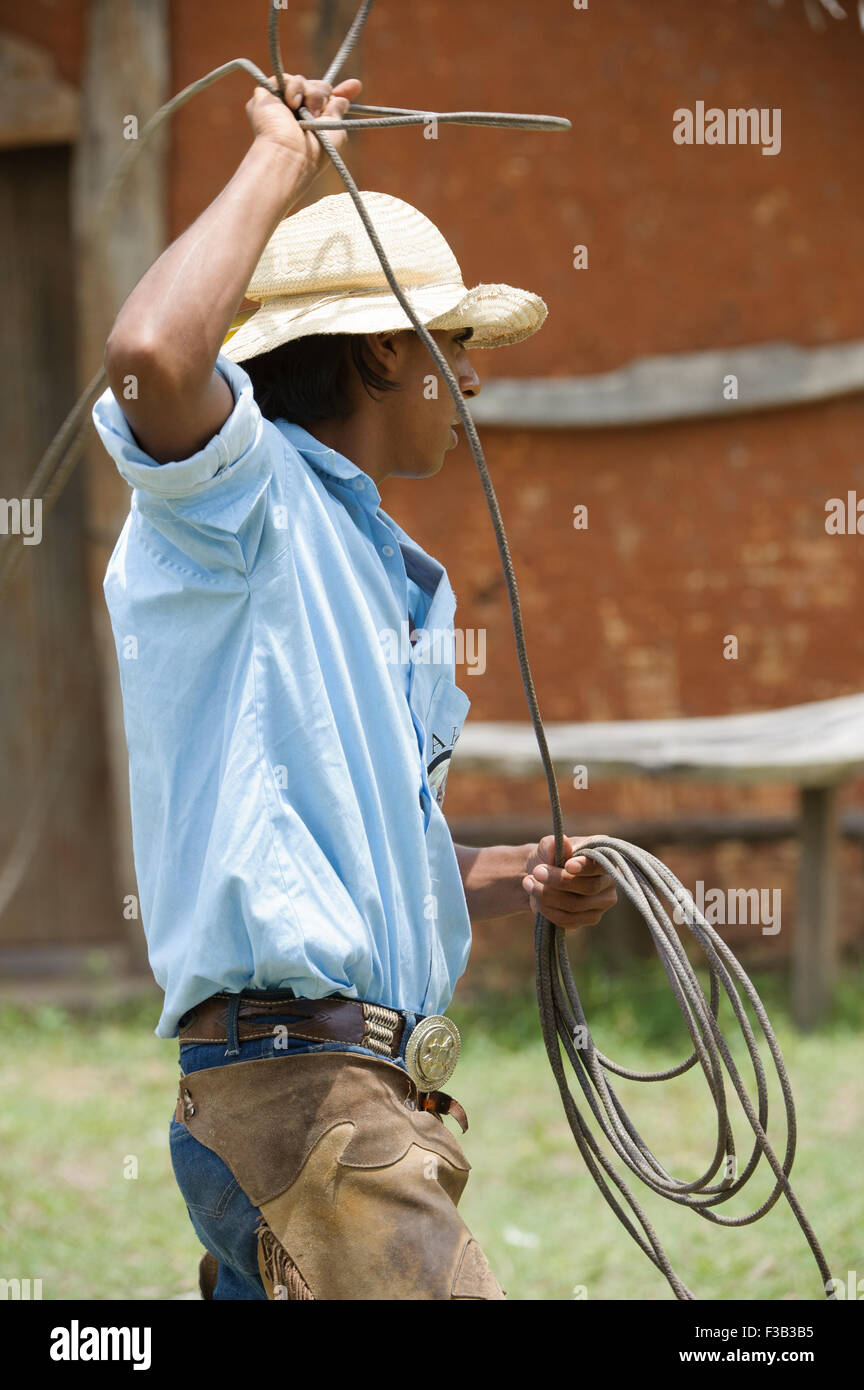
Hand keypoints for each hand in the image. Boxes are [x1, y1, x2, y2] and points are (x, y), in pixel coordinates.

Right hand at [247, 72, 362, 177]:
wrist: (289, 155)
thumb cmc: (314, 152)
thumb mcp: (335, 133)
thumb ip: (337, 114)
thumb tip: (343, 99)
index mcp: (310, 124)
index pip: (325, 102)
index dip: (340, 93)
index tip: (356, 85)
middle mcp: (294, 114)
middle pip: (316, 87)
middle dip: (323, 94)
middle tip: (318, 112)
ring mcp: (279, 105)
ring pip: (303, 82)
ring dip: (311, 94)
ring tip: (306, 113)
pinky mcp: (265, 96)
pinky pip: (285, 78)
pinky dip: (293, 87)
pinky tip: (292, 104)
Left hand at [522, 834, 616, 929]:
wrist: (541, 878)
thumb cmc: (549, 857)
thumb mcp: (546, 846)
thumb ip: (553, 844)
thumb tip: (563, 842)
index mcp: (606, 857)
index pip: (601, 865)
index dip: (586, 867)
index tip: (567, 865)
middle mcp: (610, 881)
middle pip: (590, 887)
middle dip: (558, 881)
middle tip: (536, 872)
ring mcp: (602, 902)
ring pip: (576, 905)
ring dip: (547, 896)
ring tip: (529, 883)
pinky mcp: (590, 918)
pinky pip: (569, 920)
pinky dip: (548, 910)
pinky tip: (536, 899)